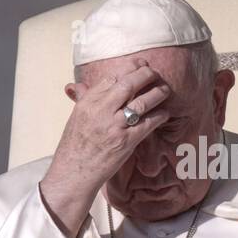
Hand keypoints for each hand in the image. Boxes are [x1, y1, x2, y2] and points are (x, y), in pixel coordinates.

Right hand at [39, 64, 170, 235]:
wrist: (73, 172)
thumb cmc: (73, 146)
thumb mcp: (75, 117)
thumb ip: (82, 99)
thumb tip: (77, 86)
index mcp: (88, 102)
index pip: (112, 77)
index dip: (129, 69)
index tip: (139, 65)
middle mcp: (101, 110)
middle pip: (128, 84)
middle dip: (145, 75)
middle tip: (155, 73)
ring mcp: (114, 126)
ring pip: (142, 102)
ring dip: (157, 93)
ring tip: (165, 89)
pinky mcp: (126, 141)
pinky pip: (147, 124)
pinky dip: (159, 116)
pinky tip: (165, 113)